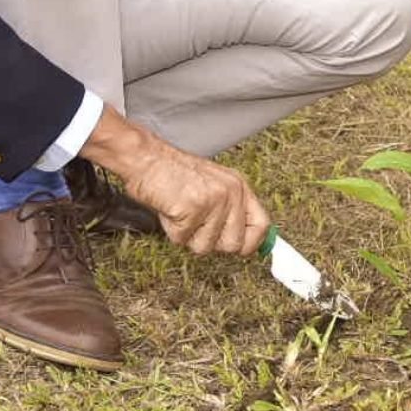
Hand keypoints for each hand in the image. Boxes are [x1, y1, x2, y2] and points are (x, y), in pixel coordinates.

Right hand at [81, 109, 269, 254]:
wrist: (148, 159)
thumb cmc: (175, 174)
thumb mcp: (213, 186)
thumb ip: (231, 212)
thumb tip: (243, 243)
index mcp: (239, 187)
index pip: (262, 225)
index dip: (252, 244)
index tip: (243, 250)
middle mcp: (231, 193)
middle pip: (234, 245)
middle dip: (211, 242)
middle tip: (197, 225)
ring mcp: (215, 200)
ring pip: (206, 247)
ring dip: (188, 236)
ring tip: (182, 212)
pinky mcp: (194, 208)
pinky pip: (183, 239)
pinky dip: (172, 230)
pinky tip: (171, 210)